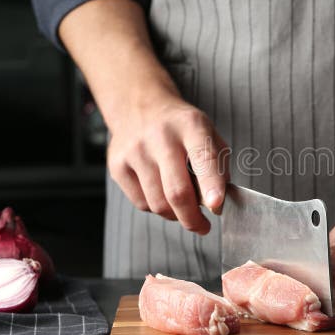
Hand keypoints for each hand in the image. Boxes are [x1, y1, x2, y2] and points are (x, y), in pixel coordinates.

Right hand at [107, 90, 229, 233]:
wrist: (140, 107)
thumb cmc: (182, 128)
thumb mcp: (209, 135)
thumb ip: (218, 167)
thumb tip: (216, 204)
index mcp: (191, 126)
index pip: (203, 158)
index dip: (211, 185)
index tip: (217, 206)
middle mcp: (161, 137)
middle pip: (177, 191)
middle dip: (193, 218)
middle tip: (202, 227)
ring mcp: (135, 151)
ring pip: (158, 204)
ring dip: (175, 216)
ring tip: (183, 208)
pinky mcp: (117, 165)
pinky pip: (141, 203)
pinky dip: (156, 208)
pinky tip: (162, 195)